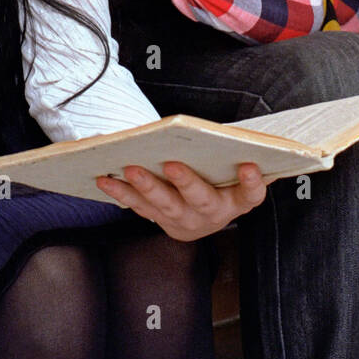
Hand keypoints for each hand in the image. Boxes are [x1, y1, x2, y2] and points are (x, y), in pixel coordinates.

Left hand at [95, 160, 270, 240]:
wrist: (203, 216)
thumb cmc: (220, 178)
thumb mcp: (233, 168)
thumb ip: (237, 157)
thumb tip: (249, 138)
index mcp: (237, 200)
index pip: (251, 194)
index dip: (252, 182)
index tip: (249, 166)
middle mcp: (212, 214)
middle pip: (201, 200)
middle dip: (186, 182)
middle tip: (171, 165)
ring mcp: (185, 220)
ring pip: (164, 205)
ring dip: (145, 187)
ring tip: (129, 169)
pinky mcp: (161, 219)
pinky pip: (139, 207)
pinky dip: (121, 193)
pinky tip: (106, 179)